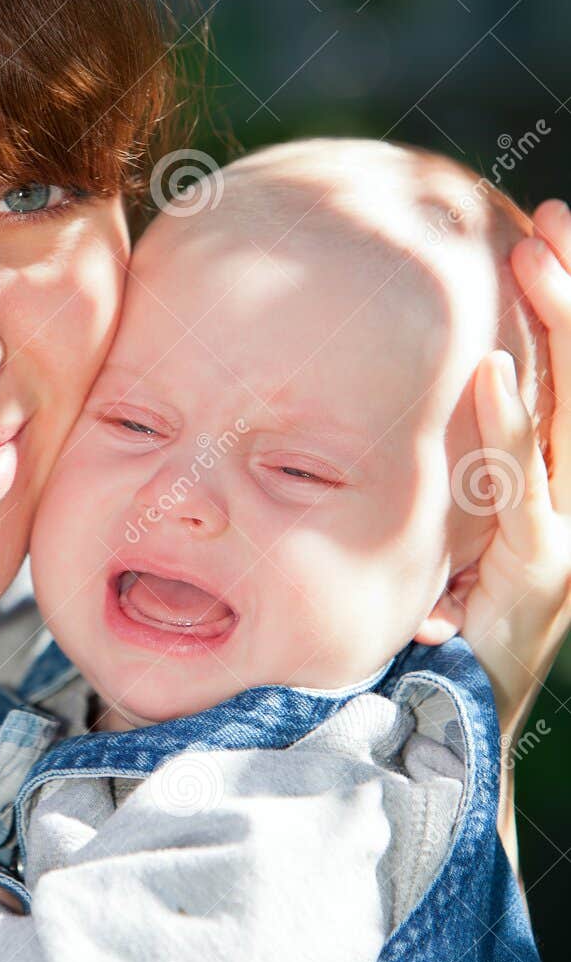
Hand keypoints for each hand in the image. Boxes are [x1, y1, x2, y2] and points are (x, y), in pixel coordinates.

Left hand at [461, 201, 570, 873]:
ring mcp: (560, 543)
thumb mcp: (438, 528)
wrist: (441, 738)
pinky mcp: (536, 581)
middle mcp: (568, 506)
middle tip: (553, 223)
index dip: (570, 306)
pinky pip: (528, 493)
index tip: (549, 226)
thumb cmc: (431, 624)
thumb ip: (441, 462)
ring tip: (536, 266)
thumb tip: (407, 386)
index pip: (569, 378)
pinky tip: (493, 375)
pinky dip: (512, 433)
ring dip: (562, 341)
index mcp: (549, 485)